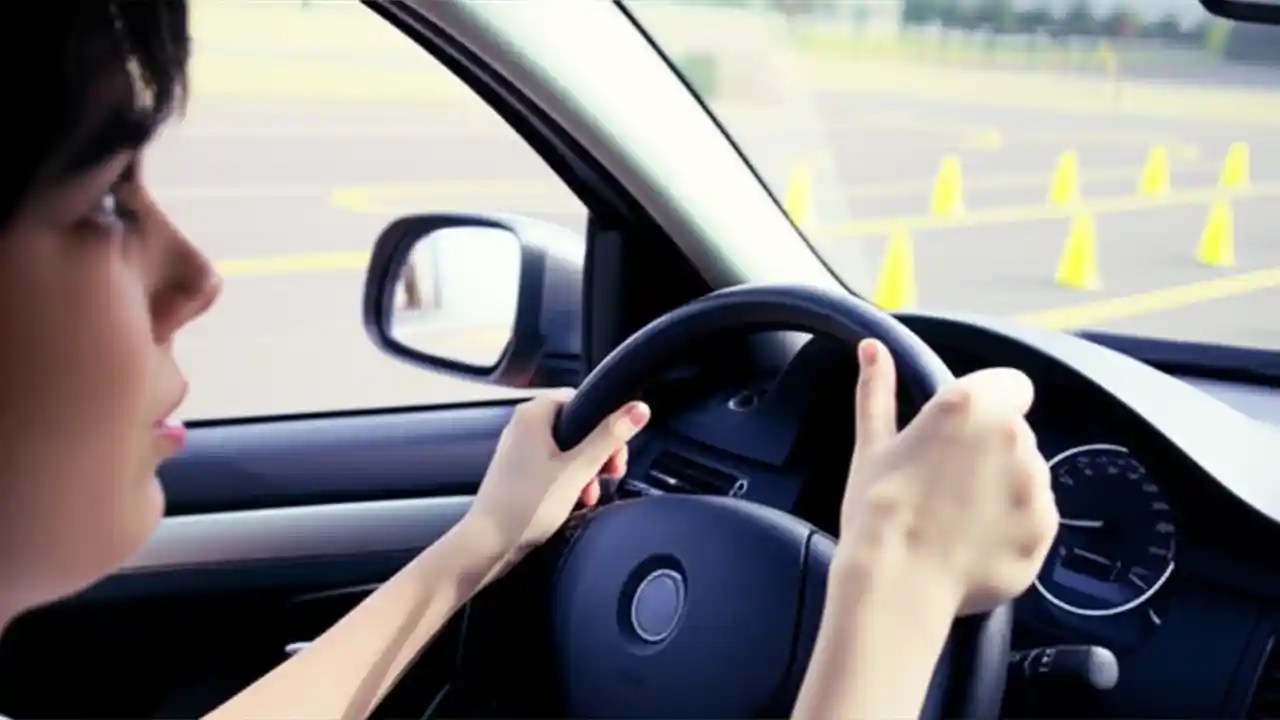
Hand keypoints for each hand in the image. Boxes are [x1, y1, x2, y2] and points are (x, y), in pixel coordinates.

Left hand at [464, 389, 651, 571]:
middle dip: (597, 453)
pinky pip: (552, 468)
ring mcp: (518, 451)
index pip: (581, 400)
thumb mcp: (577, 469)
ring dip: (585, 472)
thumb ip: (609, 437)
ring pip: (566, 451)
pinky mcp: (518, 474)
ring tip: (588, 495)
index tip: (616, 450)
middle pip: (576, 427)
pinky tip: (573, 501)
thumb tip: (638, 409)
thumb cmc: (526, 505)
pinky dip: (567, 482)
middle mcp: (523, 427)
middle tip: (609, 473)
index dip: (605, 424)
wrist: (488, 544)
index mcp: (533, 414)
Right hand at [837, 339, 1057, 616]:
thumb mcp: (872, 444)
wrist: (897, 582)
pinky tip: (975, 543)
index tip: (962, 432)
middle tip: (949, 483)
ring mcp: (1035, 485)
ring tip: (960, 518)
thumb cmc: (878, 509)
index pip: (1012, 384)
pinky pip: (1035, 518)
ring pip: (1029, 475)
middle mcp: (1013, 436)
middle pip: (1017, 433)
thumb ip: (878, 390)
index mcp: (971, 405)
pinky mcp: (1046, 529)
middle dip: (992, 451)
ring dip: (1005, 488)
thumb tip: (873, 346)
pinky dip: (1013, 528)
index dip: (990, 405)